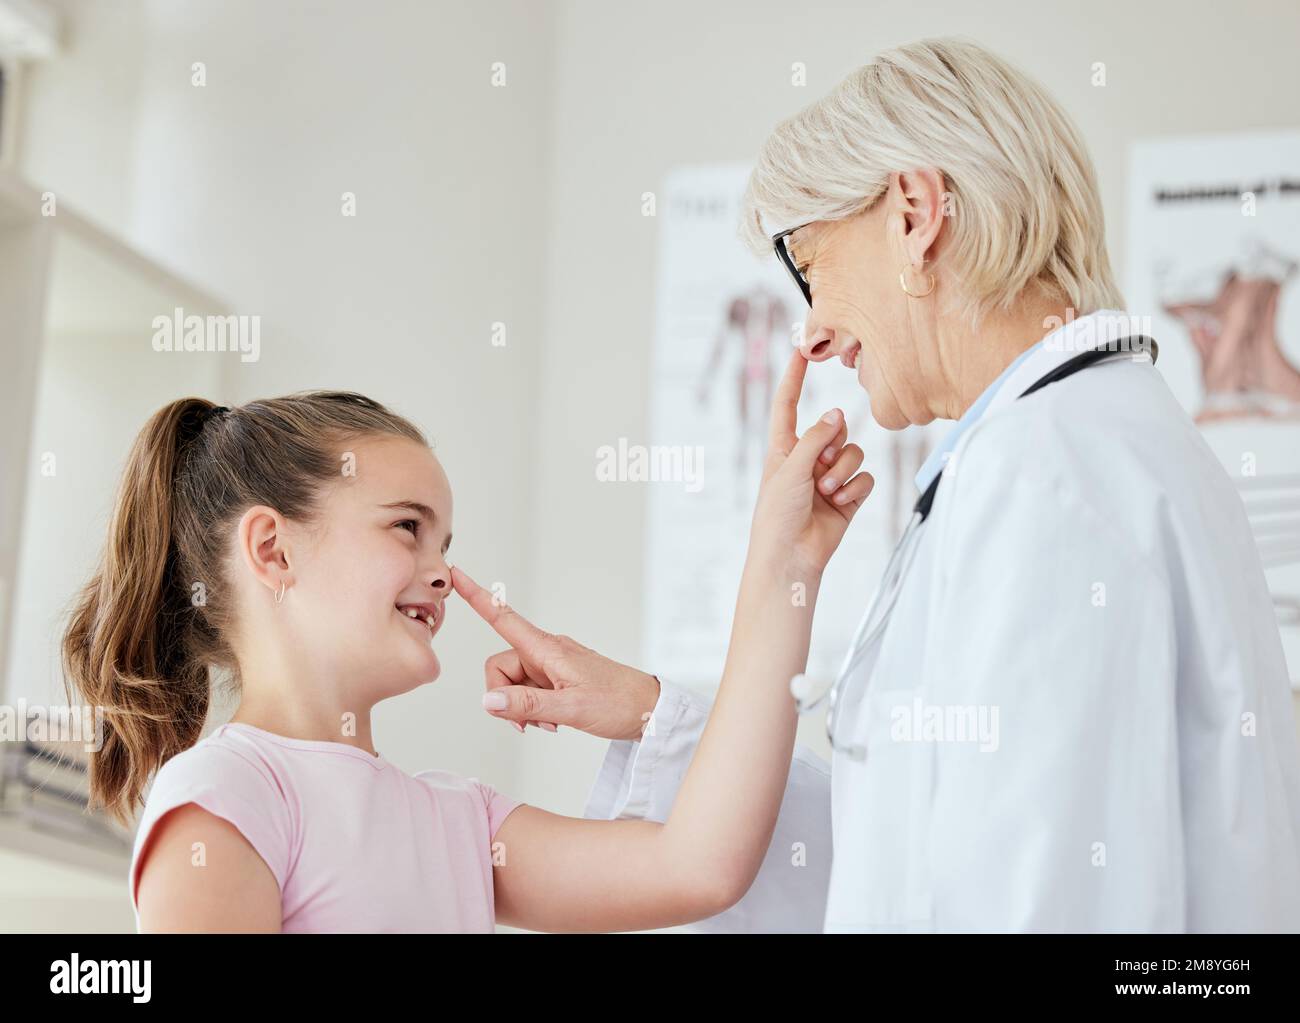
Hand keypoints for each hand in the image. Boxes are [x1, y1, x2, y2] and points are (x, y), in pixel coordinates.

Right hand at [451, 566, 660, 739]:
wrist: (649, 710)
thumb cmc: (618, 702)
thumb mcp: (572, 708)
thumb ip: (527, 705)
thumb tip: (488, 701)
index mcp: (548, 649)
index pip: (503, 618)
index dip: (477, 597)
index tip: (456, 574)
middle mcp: (546, 653)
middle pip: (500, 666)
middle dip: (503, 697)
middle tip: (526, 724)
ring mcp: (552, 667)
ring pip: (513, 683)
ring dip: (520, 708)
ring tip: (548, 723)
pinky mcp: (558, 680)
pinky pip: (529, 692)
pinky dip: (532, 710)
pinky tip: (552, 722)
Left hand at [749, 350, 873, 580]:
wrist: (790, 557)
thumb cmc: (777, 514)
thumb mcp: (790, 468)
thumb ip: (815, 438)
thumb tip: (837, 412)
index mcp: (783, 448)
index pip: (788, 405)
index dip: (794, 378)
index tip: (802, 350)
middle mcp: (808, 458)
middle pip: (835, 429)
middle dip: (832, 445)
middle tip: (817, 470)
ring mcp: (829, 477)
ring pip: (853, 453)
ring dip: (842, 471)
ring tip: (825, 492)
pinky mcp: (848, 497)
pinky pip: (864, 477)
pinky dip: (854, 488)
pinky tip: (840, 501)